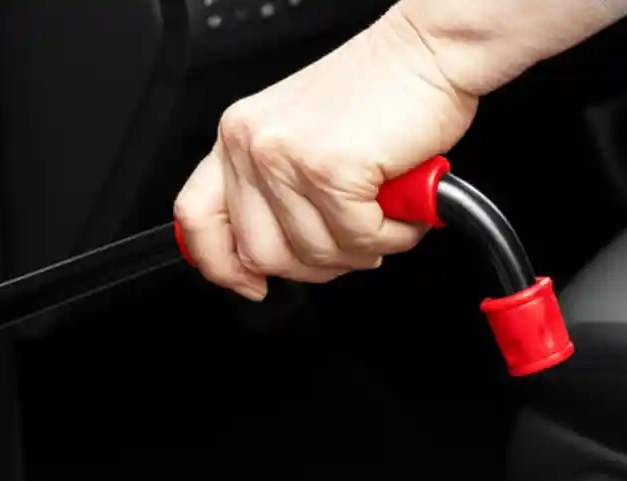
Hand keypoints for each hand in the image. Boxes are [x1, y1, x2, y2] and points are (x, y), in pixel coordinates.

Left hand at [173, 6, 477, 300]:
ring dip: (364, 248)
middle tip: (353, 240)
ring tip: (385, 213)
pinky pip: (357, 240)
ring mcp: (286, 158)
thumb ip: (276, 190)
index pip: (197, 218)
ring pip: (314, 254)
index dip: (220, 264)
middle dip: (316, 265)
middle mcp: (252, 145)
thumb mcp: (304, 138)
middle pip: (262, 254)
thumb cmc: (381, 92)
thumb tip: (266, 258)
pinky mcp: (328, 170)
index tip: (248, 283)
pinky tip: (401, 208)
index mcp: (238, 137)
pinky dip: (391, 234)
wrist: (428, 51)